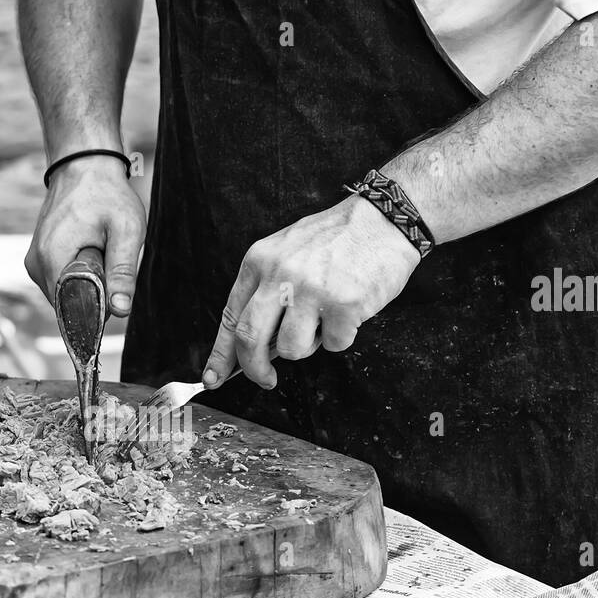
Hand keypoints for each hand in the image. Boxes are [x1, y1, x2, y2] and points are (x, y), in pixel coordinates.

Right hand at [25, 155, 146, 315]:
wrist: (85, 166)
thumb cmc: (107, 194)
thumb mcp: (126, 231)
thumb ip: (123, 271)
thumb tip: (120, 310)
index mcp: (51, 260)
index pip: (72, 310)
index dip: (98, 309)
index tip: (114, 289)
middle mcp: (36, 265)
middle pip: (69, 304)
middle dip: (94, 294)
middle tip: (110, 261)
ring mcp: (34, 263)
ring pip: (65, 295)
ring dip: (87, 285)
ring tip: (99, 252)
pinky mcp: (38, 260)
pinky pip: (61, 282)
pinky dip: (79, 276)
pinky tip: (90, 252)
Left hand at [203, 194, 420, 388]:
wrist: (386, 218)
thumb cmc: (338, 239)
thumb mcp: (287, 252)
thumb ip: (266, 291)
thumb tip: (252, 343)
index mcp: (259, 261)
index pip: (230, 316)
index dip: (220, 354)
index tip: (212, 379)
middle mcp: (279, 274)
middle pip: (249, 338)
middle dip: (255, 369)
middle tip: (266, 379)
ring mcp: (310, 289)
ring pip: (291, 349)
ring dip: (309, 345)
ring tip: (325, 318)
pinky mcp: (342, 304)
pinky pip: (334, 345)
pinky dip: (343, 336)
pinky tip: (351, 309)